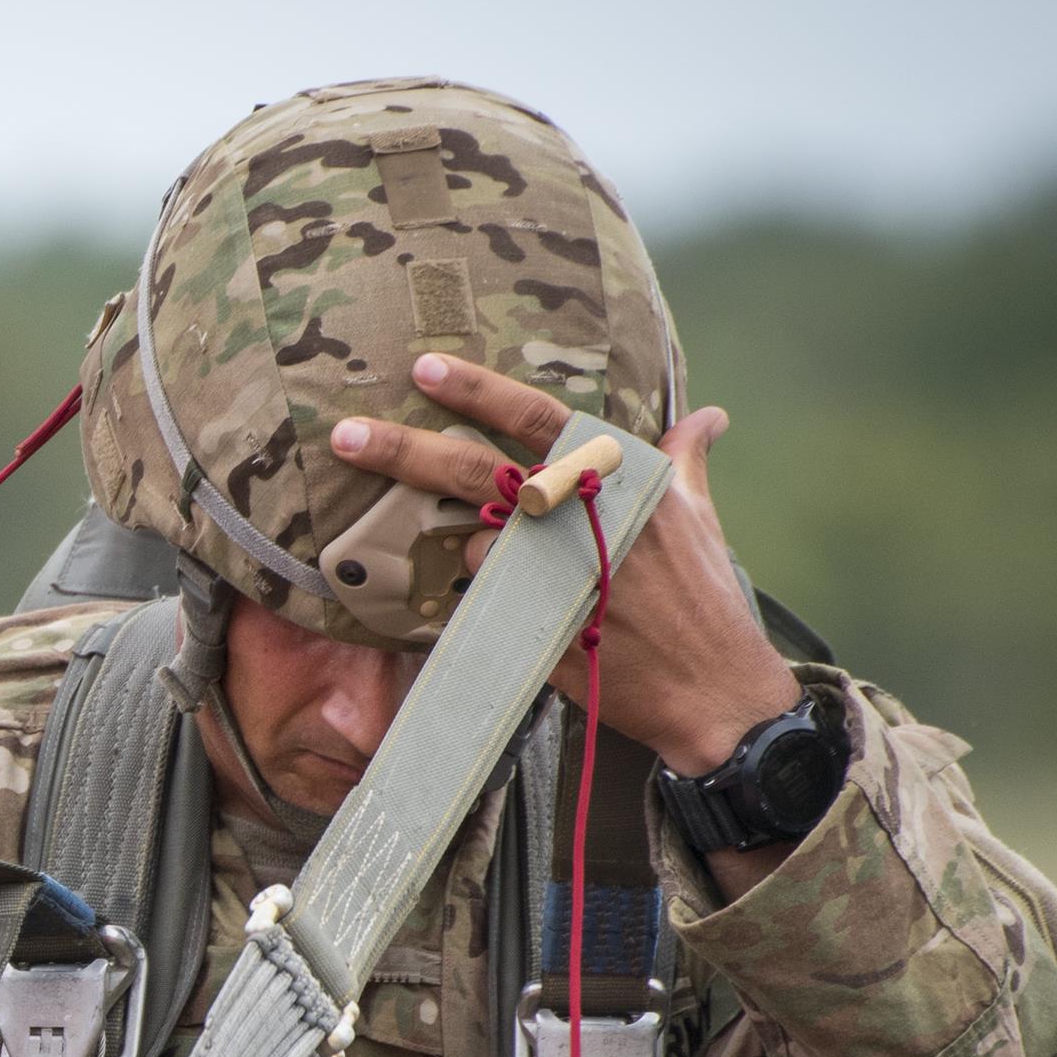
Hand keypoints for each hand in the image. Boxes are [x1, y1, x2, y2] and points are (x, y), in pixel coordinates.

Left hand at [328, 355, 802, 775]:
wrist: (711, 687)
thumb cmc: (704, 598)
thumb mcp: (698, 516)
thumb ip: (683, 460)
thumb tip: (707, 417)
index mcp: (614, 477)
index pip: (536, 418)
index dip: (478, 391)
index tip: (426, 368)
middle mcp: (576, 515)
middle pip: (473, 473)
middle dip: (402, 451)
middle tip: (346, 434)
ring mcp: (548, 572)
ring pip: (475, 548)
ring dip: (480, 560)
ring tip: (532, 584)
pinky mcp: (531, 625)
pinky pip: (481, 604)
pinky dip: (486, 603)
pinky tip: (509, 617)